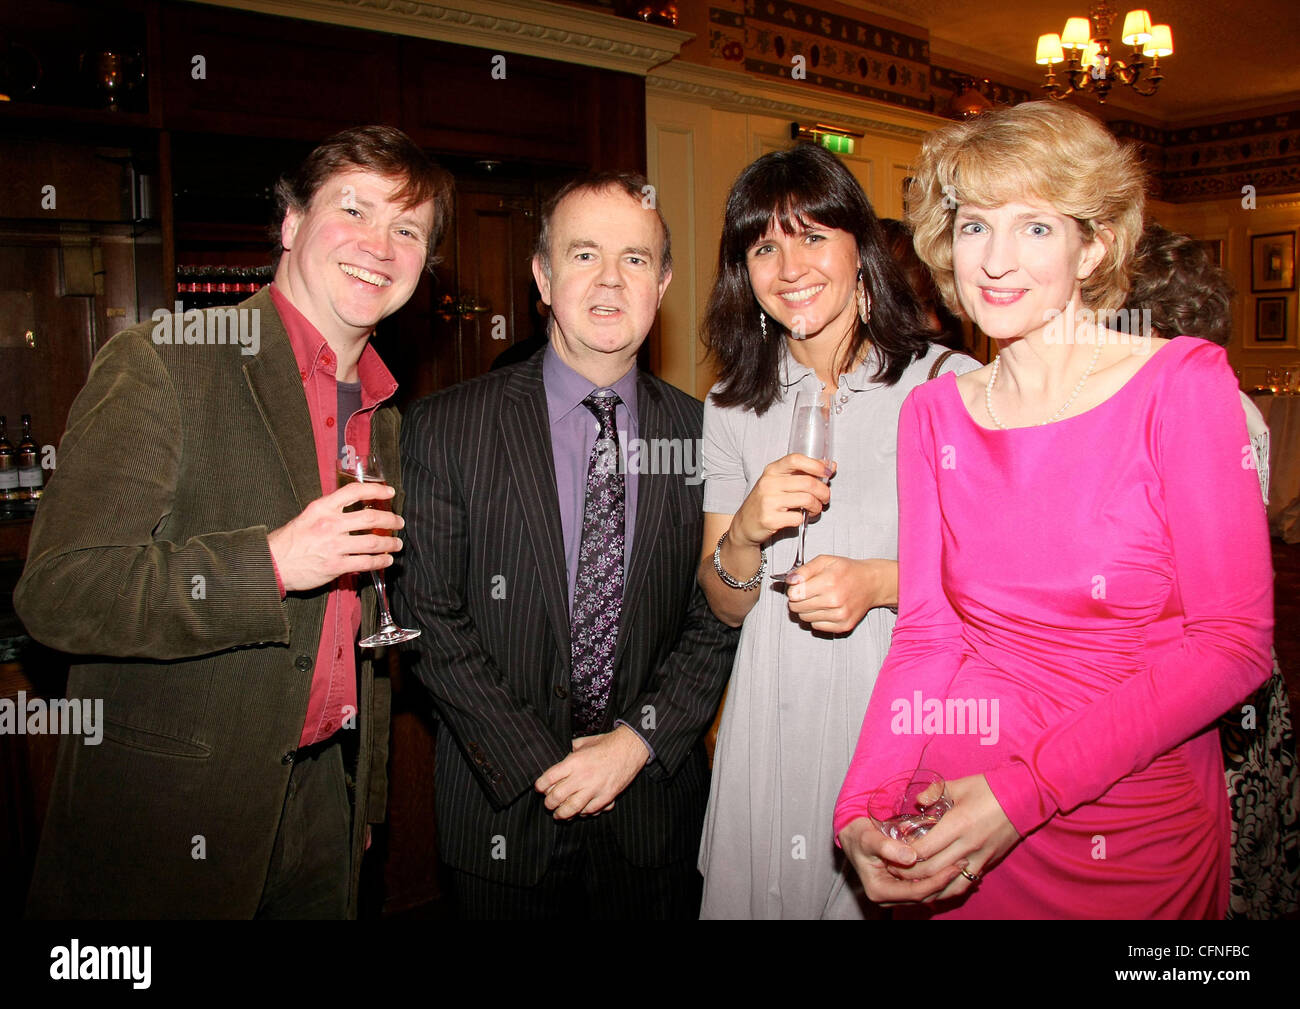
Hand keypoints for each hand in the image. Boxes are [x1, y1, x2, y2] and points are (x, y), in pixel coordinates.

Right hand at [267, 482, 402, 591]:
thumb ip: (330, 512)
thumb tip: (354, 510)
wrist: (273, 564)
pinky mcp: (335, 566)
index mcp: (322, 508)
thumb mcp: (307, 517)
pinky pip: (365, 562)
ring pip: (372, 543)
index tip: (388, 491)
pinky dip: (380, 561)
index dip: (375, 489)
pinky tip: (386, 560)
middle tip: (398, 522)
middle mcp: (330, 525)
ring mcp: (333, 546)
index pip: (354, 491)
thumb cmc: (289, 541)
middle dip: (390, 520)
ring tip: (397, 544)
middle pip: (370, 519)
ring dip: (389, 543)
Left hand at [534, 725, 650, 819]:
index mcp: (574, 762)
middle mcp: (582, 777)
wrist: (630, 748)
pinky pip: (589, 811)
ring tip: (559, 815)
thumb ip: (570, 751)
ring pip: (571, 808)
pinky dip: (582, 813)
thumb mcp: (584, 742)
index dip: (540, 786)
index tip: (539, 788)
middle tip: (548, 804)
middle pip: (556, 796)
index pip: (549, 779)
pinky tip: (579, 812)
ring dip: (562, 814)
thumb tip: (562, 756)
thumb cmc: (607, 743)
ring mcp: (594, 789)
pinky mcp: (606, 797)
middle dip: (549, 803)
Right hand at [728, 454, 833, 550]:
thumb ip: (802, 473)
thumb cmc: (766, 501)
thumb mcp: (779, 482)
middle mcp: (768, 483)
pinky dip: (804, 519)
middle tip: (825, 498)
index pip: (796, 459)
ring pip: (806, 500)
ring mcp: (768, 501)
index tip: (827, 473)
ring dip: (816, 506)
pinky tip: (800, 518)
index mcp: (772, 470)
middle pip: (807, 482)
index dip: (815, 465)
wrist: (745, 524)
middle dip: (823, 491)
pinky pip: (798, 518)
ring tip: (815, 509)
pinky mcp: (770, 519)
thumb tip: (830, 466)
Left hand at [786, 556, 896, 632]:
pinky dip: (817, 618)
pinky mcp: (844, 626)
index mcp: (829, 582)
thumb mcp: (825, 561)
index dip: (793, 590)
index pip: (795, 594)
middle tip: (807, 593)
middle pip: (797, 608)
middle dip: (797, 600)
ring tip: (818, 599)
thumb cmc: (847, 571)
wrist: (871, 583)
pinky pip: (817, 626)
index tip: (798, 586)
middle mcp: (834, 601)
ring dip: (807, 609)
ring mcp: (840, 615)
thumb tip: (790, 580)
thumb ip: (804, 570)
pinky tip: (825, 608)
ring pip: (805, 618)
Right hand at [838, 816, 968, 905]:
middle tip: (964, 863)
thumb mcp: (868, 838)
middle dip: (945, 881)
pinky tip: (951, 867)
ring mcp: (895, 893)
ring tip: (962, 865)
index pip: (915, 892)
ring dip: (944, 881)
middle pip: (924, 896)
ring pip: (926, 894)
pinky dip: (937, 879)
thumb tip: (910, 857)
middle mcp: (888, 897)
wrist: (852, 835)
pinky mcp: (901, 887)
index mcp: (879, 890)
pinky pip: (923, 887)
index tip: (954, 866)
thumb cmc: (859, 835)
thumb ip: (886, 847)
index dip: (937, 881)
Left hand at [887, 774, 1020, 903]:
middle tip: (893, 868)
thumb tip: (916, 803)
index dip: (904, 854)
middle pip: (931, 870)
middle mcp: (968, 845)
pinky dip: (948, 889)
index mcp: (958, 824)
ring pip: (947, 883)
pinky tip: (935, 888)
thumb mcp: (958, 784)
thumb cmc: (989, 788)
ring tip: (910, 880)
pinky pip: (965, 884)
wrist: (1025, 797)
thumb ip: (933, 793)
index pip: (923, 849)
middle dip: (908, 872)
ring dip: (926, 884)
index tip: (892, 851)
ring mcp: (980, 857)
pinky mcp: (988, 863)